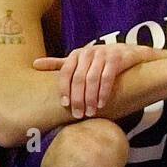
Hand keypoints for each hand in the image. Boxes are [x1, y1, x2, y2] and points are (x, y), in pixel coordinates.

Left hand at [34, 43, 155, 117]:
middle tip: (78, 114)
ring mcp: (104, 54)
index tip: (65, 105)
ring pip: (92, 79)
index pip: (65, 72)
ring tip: (90, 112)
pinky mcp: (118, 58)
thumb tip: (34, 64)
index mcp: (77, 54)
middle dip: (78, 98)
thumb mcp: (81, 61)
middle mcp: (89, 52)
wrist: (132, 54)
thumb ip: (60, 64)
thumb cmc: (103, 61)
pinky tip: (101, 104)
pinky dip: (103, 92)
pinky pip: (108, 77)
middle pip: (78, 78)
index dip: (64, 89)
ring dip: (90, 98)